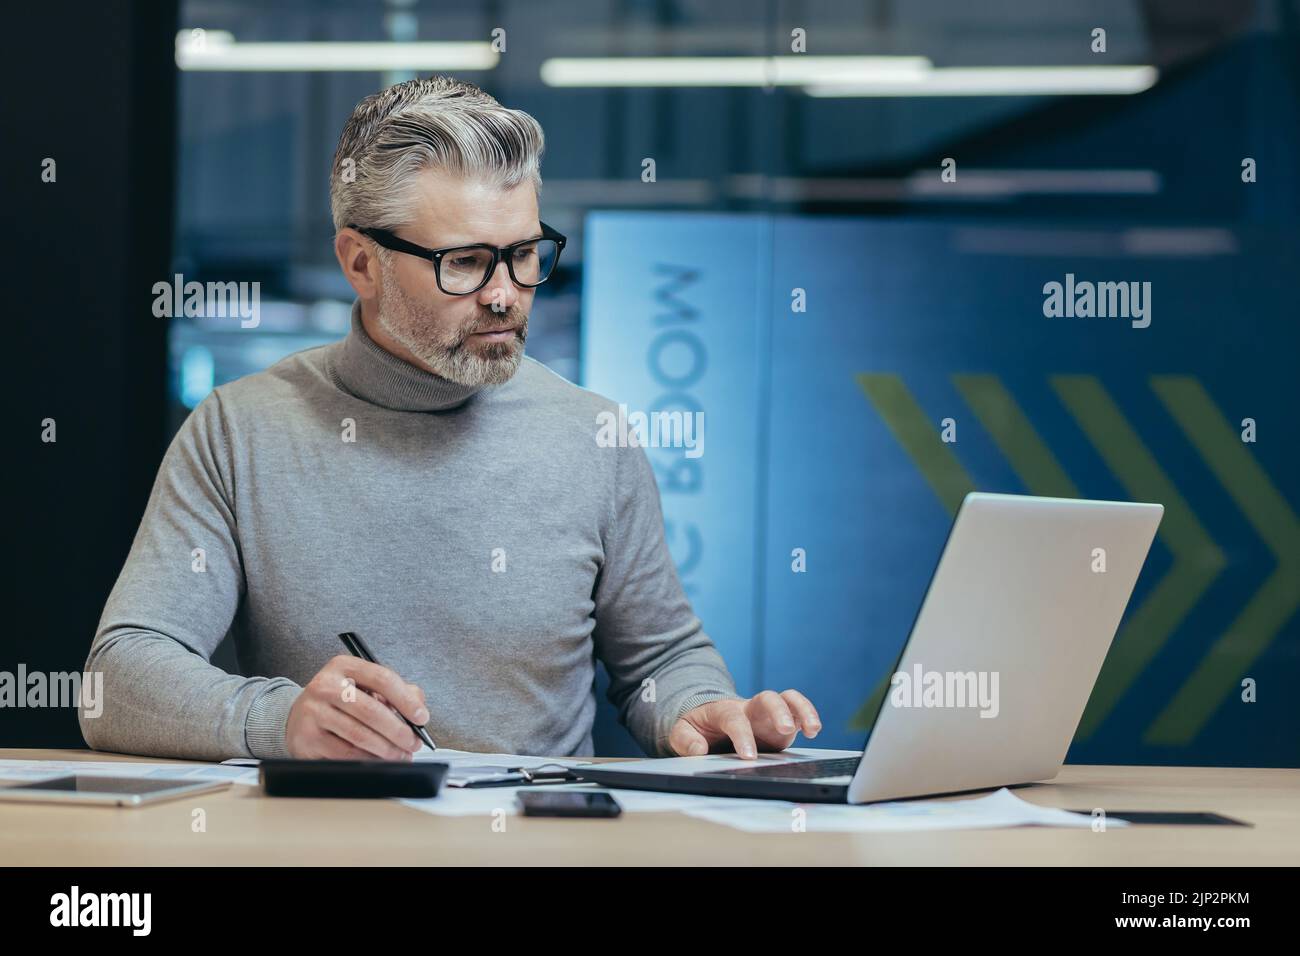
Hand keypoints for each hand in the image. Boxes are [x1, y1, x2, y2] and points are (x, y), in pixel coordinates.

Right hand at [285, 655, 428, 759]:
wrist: (299, 717)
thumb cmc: (340, 701)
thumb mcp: (365, 687)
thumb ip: (396, 692)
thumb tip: (418, 708)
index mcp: (343, 666)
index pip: (382, 678)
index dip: (406, 700)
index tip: (421, 717)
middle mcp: (325, 685)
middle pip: (372, 711)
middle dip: (399, 732)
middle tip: (414, 744)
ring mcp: (313, 712)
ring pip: (360, 736)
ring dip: (387, 750)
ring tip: (401, 756)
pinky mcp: (307, 738)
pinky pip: (345, 754)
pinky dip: (368, 760)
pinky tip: (379, 761)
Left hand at [668, 690, 820, 758]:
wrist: (711, 719)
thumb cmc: (698, 726)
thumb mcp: (683, 731)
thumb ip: (686, 740)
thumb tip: (699, 749)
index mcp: (724, 710)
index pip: (735, 719)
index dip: (743, 736)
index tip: (749, 756)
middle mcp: (750, 708)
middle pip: (768, 697)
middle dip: (778, 711)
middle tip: (784, 730)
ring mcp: (768, 714)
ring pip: (788, 699)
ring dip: (802, 709)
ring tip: (813, 728)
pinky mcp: (781, 724)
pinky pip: (798, 713)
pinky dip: (808, 717)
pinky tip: (813, 730)